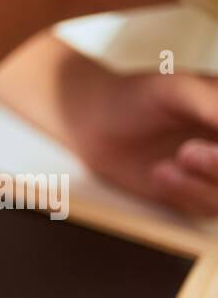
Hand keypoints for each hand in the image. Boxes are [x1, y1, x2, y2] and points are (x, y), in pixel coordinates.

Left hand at [65, 67, 217, 215]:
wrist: (92, 123)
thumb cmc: (135, 97)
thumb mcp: (179, 90)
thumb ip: (214, 106)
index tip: (214, 148)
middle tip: (188, 151)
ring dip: (204, 183)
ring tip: (171, 160)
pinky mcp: (195, 195)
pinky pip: (207, 207)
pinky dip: (185, 193)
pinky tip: (158, 172)